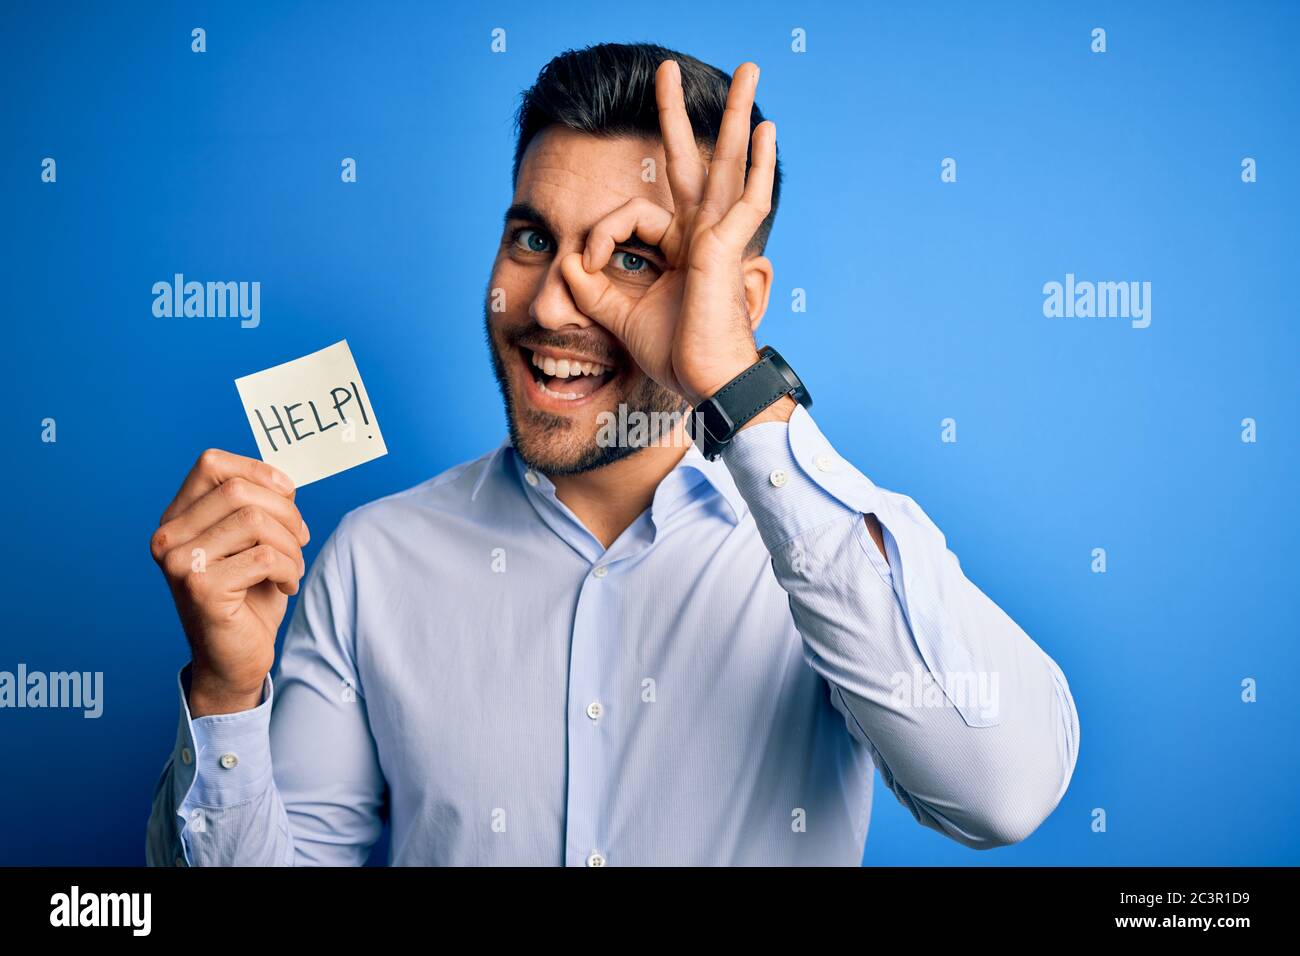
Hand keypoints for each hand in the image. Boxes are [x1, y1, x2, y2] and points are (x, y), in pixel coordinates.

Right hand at [150, 449, 308, 715]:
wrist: (234, 659)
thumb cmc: (248, 596)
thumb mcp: (253, 541)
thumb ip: (259, 505)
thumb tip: (283, 481)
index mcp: (177, 518)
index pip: (211, 463)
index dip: (258, 471)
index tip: (288, 495)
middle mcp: (168, 537)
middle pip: (240, 491)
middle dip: (286, 513)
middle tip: (300, 541)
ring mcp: (179, 563)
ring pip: (255, 522)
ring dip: (291, 546)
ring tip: (293, 568)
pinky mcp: (201, 588)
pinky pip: (265, 557)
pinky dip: (289, 570)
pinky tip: (286, 586)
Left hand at [560, 59, 776, 404]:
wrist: (704, 381)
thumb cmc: (675, 354)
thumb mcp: (618, 316)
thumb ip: (591, 288)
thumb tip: (568, 261)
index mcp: (678, 248)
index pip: (633, 215)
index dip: (600, 235)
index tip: (584, 266)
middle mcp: (700, 234)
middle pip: (692, 160)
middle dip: (678, 113)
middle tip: (668, 68)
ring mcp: (719, 237)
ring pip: (726, 164)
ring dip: (735, 116)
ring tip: (748, 71)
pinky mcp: (728, 247)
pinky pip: (746, 199)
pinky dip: (759, 166)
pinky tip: (766, 132)